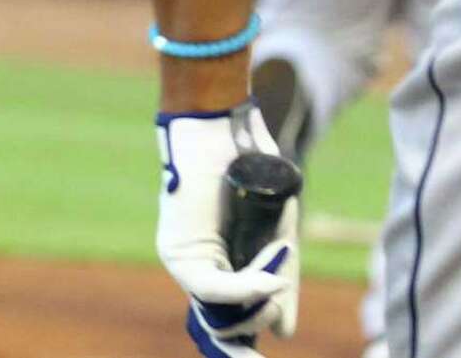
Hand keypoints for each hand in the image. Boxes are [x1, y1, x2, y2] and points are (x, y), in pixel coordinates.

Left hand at [158, 106, 301, 351]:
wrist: (226, 125)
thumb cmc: (253, 171)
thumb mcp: (277, 235)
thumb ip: (278, 281)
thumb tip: (283, 336)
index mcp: (226, 265)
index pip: (237, 319)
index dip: (250, 340)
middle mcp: (201, 269)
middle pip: (233, 323)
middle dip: (262, 316)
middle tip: (279, 288)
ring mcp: (185, 263)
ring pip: (222, 313)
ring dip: (257, 299)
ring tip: (276, 272)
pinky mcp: (177, 251)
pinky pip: (209, 288)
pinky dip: (243, 288)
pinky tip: (267, 280)